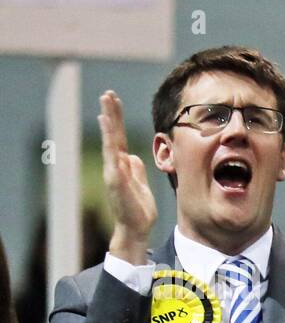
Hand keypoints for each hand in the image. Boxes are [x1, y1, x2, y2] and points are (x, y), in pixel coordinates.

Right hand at [99, 91, 155, 263]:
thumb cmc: (139, 209)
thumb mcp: (140, 184)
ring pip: (110, 143)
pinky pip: (113, 158)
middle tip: (108, 94)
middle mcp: (115, 166)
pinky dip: (110, 143)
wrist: (137, 228)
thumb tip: (132, 156)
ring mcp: (114, 172)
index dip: (116, 119)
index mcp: (123, 165)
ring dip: (108, 124)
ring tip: (105, 105)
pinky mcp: (116, 181)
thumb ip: (135, 169)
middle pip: (113, 135)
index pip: (118, 137)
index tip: (114, 100)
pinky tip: (108, 130)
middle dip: (111, 114)